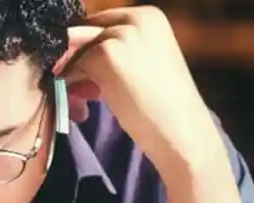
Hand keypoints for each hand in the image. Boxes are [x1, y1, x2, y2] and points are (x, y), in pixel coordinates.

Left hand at [54, 6, 220, 170]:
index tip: (81, 75)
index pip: (98, 23)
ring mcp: (121, 34)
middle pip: (82, 32)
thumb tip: (70, 53)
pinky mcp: (106, 55)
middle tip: (77, 92)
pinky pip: (72, 67)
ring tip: (81, 103)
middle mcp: (137, 17)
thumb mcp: (145, 65)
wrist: (183, 135)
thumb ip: (116, 51)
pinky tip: (83, 108)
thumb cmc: (164, 109)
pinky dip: (70, 87)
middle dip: (74, 61)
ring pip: (74, 49)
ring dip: (70, 75)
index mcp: (150, 15)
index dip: (85, 49)